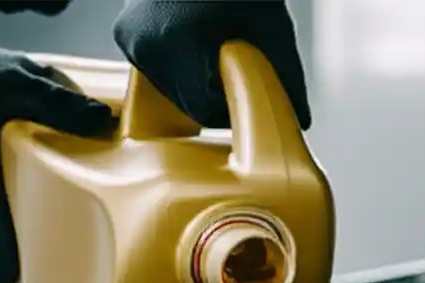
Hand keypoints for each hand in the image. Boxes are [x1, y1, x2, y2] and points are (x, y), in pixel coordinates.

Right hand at [113, 0, 311, 129]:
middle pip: (185, 104)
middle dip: (215, 94)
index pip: (204, 110)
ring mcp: (130, 40)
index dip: (232, 109)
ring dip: (196, 83)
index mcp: (177, 41)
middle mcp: (145, 43)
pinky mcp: (124, 36)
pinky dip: (180, 67)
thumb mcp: (269, 23)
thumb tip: (300, 118)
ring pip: (170, 92)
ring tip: (216, 50)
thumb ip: (285, 74)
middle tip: (237, 68)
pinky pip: (157, 71)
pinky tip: (197, 43)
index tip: (248, 96)